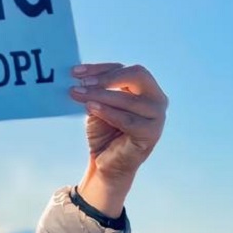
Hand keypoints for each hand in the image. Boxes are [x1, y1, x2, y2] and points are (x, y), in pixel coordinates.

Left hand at [70, 63, 167, 214]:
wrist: (107, 164)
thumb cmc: (104, 132)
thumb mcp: (98, 105)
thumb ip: (95, 90)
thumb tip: (79, 76)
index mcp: (145, 88)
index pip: (124, 69)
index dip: (99, 68)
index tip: (75, 72)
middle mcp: (156, 98)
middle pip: (136, 75)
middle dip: (106, 78)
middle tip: (81, 83)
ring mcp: (157, 116)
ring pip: (128, 98)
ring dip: (99, 95)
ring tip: (78, 95)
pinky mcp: (151, 133)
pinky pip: (127, 119)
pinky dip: (107, 112)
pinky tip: (91, 108)